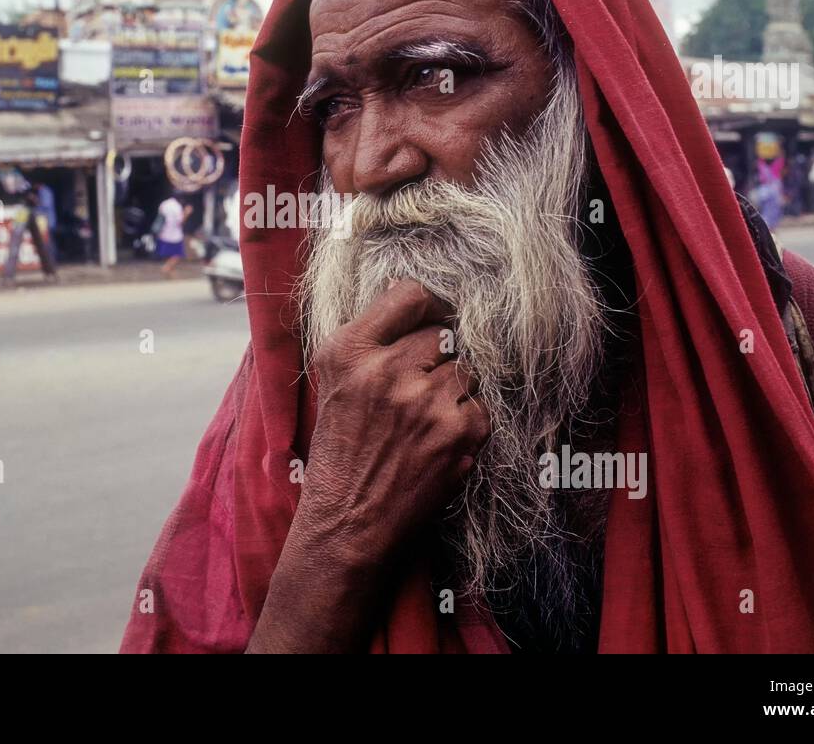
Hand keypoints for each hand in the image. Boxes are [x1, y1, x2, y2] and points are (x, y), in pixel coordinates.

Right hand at [292, 279, 489, 570]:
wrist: (348, 522)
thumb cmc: (340, 450)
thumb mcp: (332, 381)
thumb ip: (368, 337)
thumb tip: (410, 291)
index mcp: (350, 352)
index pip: (410, 296)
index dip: (427, 307)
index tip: (431, 321)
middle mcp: (388, 370)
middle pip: (443, 335)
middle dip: (437, 359)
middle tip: (418, 391)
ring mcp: (428, 401)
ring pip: (465, 371)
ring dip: (452, 393)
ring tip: (422, 423)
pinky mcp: (460, 432)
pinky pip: (480, 406)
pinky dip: (465, 424)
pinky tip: (435, 444)